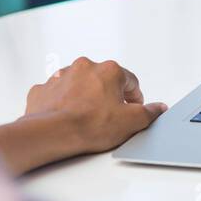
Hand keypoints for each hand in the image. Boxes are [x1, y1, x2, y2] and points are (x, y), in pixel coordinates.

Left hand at [23, 56, 167, 156]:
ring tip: (87, 118)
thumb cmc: (89, 125)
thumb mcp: (131, 122)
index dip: (134, 97)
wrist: (52, 133)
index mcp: (109, 70)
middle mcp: (85, 67)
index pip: (130, 81)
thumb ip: (149, 112)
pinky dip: (63, 102)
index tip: (133, 109)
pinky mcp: (43, 89)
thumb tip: (157, 108)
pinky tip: (66, 117)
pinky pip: (57, 93)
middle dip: (108, 95)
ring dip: (85, 96)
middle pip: (104, 79)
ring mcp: (61, 76)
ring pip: (79, 84)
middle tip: (110, 115)